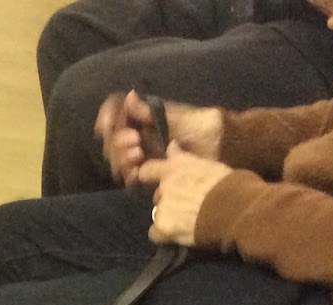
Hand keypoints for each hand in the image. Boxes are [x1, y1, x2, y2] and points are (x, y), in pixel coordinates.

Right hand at [96, 90, 224, 186]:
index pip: (114, 114)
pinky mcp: (150, 175)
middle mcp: (139, 135)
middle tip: (134, 141)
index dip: (108, 118)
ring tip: (138, 156)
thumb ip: (150, 112)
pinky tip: (136, 174)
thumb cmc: (204, 126)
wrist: (225, 148)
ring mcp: (143, 156)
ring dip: (121, 159)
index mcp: (143, 117)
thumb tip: (129, 97)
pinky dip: (130, 176)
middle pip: (112, 139)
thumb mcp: (177, 116)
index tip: (109, 124)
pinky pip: (131, 178)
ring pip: (117, 159)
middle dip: (117, 142)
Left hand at [139, 143, 232, 245]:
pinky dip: (165, 235)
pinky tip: (179, 234)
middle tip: (187, 205)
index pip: (148, 170)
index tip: (155, 181)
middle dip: (168, 200)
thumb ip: (185, 158)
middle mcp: (164, 186)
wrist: (235, 209)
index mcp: (175, 167)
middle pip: (158, 195)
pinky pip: (155, 233)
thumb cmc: (230, 184)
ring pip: (158, 214)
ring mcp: (162, 207)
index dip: (150, 177)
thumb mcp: (208, 164)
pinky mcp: (162, 226)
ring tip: (188, 220)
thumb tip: (171, 145)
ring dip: (168, 217)